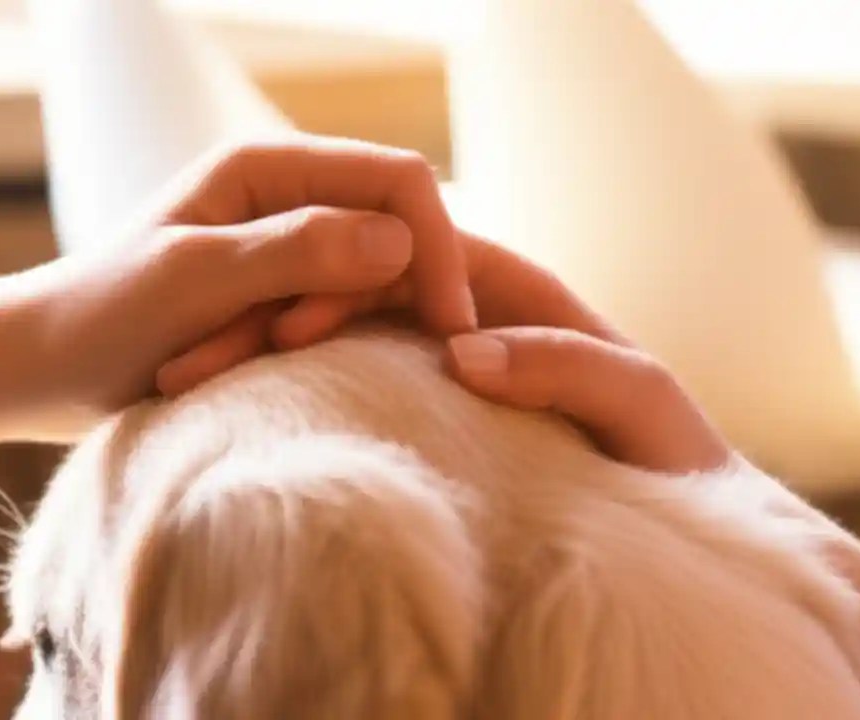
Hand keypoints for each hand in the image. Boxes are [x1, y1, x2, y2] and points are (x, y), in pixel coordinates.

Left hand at [31, 136, 473, 413]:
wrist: (39, 365)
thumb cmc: (101, 316)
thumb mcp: (195, 281)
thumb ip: (295, 252)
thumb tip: (402, 241)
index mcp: (268, 166)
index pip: (399, 182)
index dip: (439, 249)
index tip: (452, 329)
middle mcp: (286, 195)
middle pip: (394, 233)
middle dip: (386, 298)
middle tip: (338, 357)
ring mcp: (284, 247)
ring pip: (367, 283)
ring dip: (335, 329)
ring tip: (261, 361)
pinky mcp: (278, 296)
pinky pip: (336, 316)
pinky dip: (315, 347)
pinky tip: (266, 370)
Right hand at [163, 219, 728, 473]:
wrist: (677, 536)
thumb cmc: (668, 462)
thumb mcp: (639, 402)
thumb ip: (571, 363)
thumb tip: (465, 348)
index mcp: (517, 300)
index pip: (416, 261)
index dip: (346, 278)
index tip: (289, 323)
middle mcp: (466, 326)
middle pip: (351, 294)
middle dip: (273, 312)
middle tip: (201, 347)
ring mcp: (433, 373)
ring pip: (329, 341)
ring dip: (255, 352)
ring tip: (183, 379)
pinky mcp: (413, 415)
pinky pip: (335, 389)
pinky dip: (278, 395)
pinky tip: (220, 413)